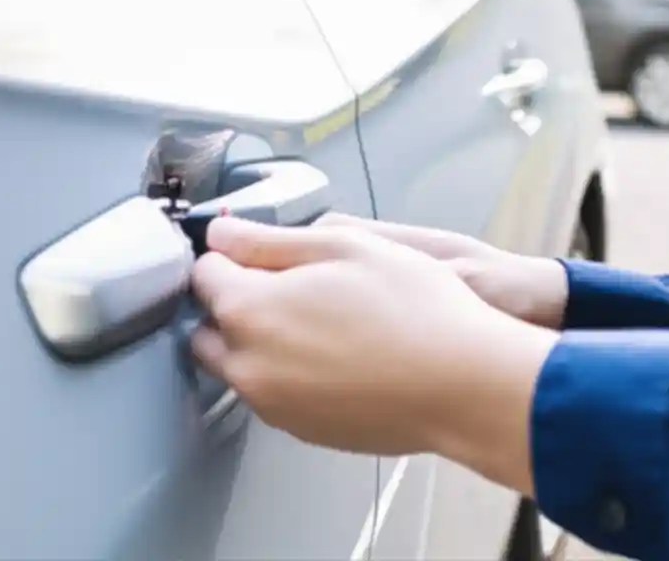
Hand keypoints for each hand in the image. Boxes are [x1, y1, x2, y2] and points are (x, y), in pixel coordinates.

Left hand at [190, 217, 556, 494]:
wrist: (464, 385)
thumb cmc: (416, 308)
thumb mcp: (347, 244)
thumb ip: (271, 239)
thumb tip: (222, 238)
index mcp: (249, 310)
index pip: (204, 272)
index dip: (234, 254)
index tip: (263, 251)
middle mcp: (247, 364)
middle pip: (212, 326)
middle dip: (238, 302)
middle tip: (294, 286)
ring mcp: (274, 404)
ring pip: (243, 365)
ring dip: (264, 341)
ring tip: (324, 322)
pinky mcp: (303, 430)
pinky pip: (277, 394)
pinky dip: (292, 373)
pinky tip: (341, 357)